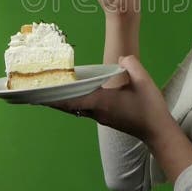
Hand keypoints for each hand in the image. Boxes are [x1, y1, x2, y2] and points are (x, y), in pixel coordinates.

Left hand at [46, 55, 172, 141]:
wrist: (157, 131)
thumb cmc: (150, 107)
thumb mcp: (144, 80)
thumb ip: (131, 64)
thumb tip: (121, 59)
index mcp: (101, 102)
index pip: (72, 100)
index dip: (55, 97)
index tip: (39, 95)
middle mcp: (97, 111)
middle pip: (69, 105)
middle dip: (52, 99)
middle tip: (35, 92)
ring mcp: (100, 116)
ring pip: (75, 107)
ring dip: (62, 100)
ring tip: (49, 91)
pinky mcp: (105, 118)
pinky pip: (83, 108)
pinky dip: (74, 102)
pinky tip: (73, 94)